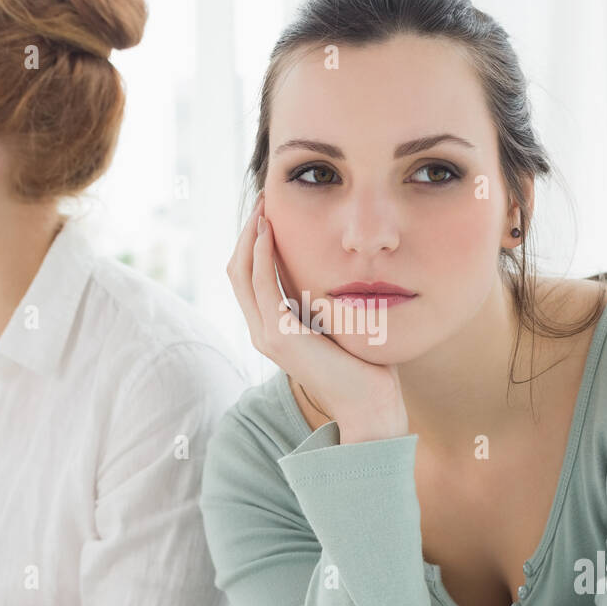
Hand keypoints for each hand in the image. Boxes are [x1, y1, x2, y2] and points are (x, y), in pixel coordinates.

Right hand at [227, 195, 408, 443]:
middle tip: (263, 200)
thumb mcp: (342, 321)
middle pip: (236, 271)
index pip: (250, 277)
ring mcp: (266, 335)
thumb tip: (340, 267)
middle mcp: (262, 331)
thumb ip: (329, 299)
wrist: (370, 405)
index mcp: (274, 329)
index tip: (270, 211)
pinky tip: (268, 230)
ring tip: (263, 206)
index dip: (253, 242)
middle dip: (246, 232)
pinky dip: (260, 254)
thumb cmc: (367, 367)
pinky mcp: (278, 336)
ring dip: (249, 236)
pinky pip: (260, 284)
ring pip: (240, 274)